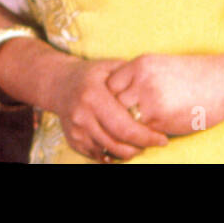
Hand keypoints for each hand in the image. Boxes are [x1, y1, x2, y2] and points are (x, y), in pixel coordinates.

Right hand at [44, 56, 169, 161]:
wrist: (61, 84)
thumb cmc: (93, 73)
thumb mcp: (111, 66)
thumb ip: (131, 77)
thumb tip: (157, 90)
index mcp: (93, 96)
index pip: (124, 126)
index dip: (146, 136)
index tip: (163, 138)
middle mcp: (82, 116)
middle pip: (116, 143)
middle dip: (140, 147)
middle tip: (156, 143)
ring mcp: (75, 131)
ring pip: (107, 152)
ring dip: (128, 152)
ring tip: (142, 144)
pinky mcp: (73, 141)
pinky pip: (97, 155)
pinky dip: (114, 155)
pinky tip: (126, 146)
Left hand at [106, 53, 223, 136]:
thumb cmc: (198, 76)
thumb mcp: (163, 68)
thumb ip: (140, 80)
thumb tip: (119, 102)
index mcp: (141, 63)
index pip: (109, 85)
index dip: (113, 99)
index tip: (122, 109)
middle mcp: (141, 78)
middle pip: (112, 103)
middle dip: (116, 116)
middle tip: (124, 126)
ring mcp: (149, 97)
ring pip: (123, 120)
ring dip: (128, 129)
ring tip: (137, 134)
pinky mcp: (159, 116)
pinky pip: (139, 132)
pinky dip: (143, 137)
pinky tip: (155, 136)